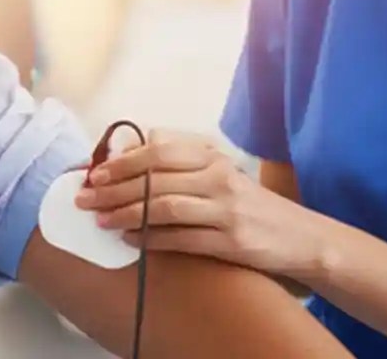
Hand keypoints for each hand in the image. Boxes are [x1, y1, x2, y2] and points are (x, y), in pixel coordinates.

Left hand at [74, 129, 319, 277]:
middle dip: (113, 189)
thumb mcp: (223, 172)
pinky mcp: (231, 242)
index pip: (159, 151)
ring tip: (101, 221)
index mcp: (214, 157)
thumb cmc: (252, 205)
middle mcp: (219, 178)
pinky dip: (151, 240)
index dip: (122, 162)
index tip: (94, 173)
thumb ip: (185, 160)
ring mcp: (226, 210)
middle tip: (84, 199)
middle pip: (155, 179)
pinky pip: (182, 239)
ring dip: (126, 214)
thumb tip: (138, 146)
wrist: (301, 237)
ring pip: (164, 207)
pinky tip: (130, 241)